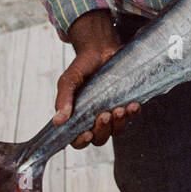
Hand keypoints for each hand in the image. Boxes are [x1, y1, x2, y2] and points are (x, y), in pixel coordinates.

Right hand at [53, 10, 141, 146]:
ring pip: (116, 131)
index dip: (82, 141)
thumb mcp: (69, 81)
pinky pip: (131, 116)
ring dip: (119, 123)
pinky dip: (133, 113)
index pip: (78, 140)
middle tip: (105, 114)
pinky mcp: (126, 105)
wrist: (100, 50)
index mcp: (77, 118)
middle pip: (99, 138)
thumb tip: (57, 120)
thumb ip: (63, 99)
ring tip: (119, 109)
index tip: (87, 133)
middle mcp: (94, 119)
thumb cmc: (82, 67)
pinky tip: (133, 105)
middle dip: (103, 129)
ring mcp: (111, 113)